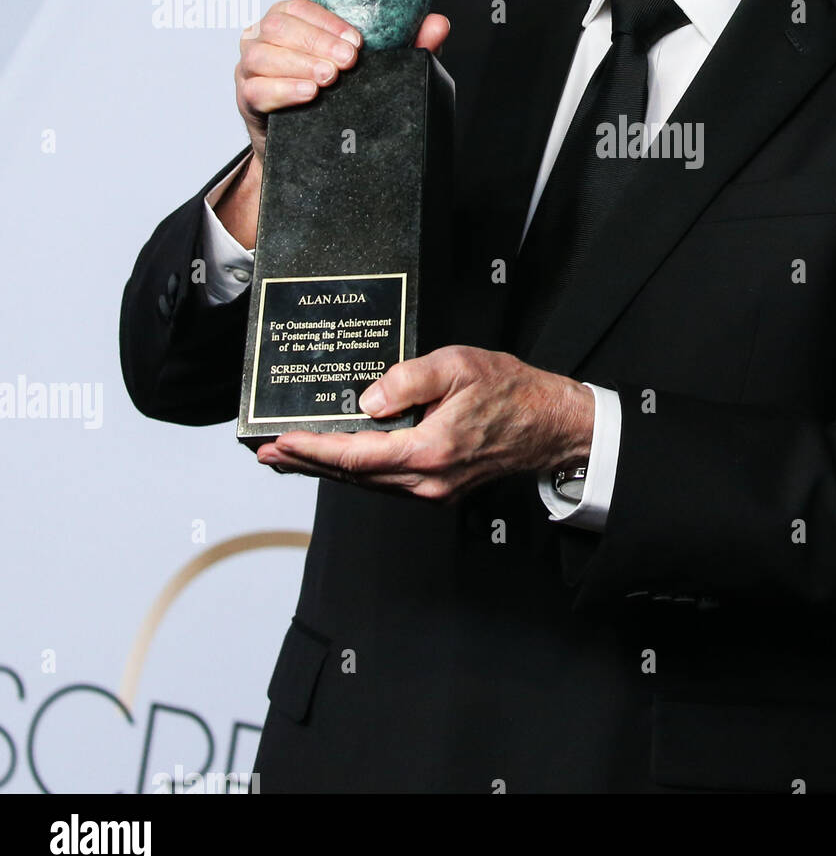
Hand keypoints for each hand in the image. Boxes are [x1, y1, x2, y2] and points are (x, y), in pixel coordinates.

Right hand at [236, 0, 449, 163]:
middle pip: (279, 26)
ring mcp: (251, 67)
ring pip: (263, 54)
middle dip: (316, 43)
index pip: (300, 7)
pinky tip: (307, 94)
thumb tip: (438, 24)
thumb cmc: (341, 96)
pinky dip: (282, 90)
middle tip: (347, 64)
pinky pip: (255, 88)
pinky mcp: (247, 98)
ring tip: (328, 79)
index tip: (356, 42)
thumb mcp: (378, 68)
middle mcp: (265, 38)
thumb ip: (409, 44)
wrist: (314, 147)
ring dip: (299, 64)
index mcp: (293, 21)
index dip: (327, 22)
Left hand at [255, 346, 595, 499]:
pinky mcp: (439, 487)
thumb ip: (408, 379)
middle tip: (265, 454)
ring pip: (366, 482)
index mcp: (429, 452)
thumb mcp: (458, 366)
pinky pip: (385, 481)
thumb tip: (369, 399)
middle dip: (306, 463)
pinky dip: (355, 470)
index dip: (312, 449)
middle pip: (352, 476)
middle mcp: (427, 481)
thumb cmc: (512, 391)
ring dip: (326, 468)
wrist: (551, 424)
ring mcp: (433, 489)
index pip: (354, 455)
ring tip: (290, 456)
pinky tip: (340, 458)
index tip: (279, 442)